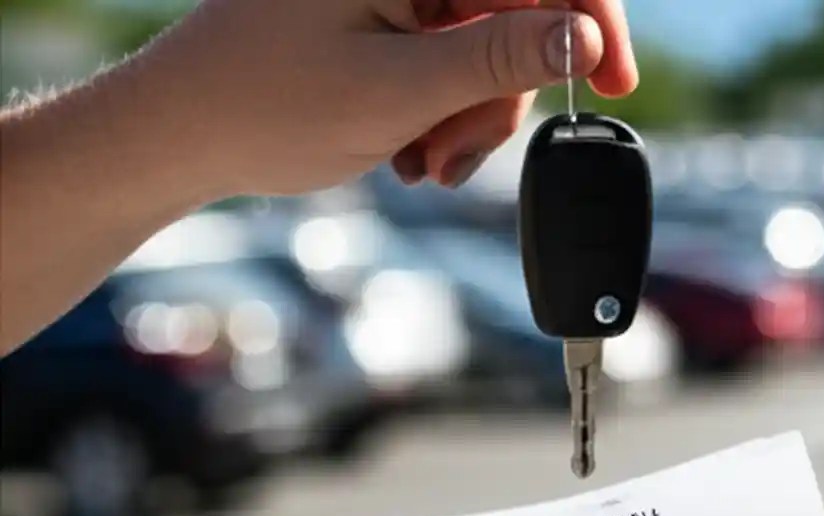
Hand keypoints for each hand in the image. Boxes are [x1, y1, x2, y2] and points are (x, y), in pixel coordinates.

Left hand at [136, 0, 636, 195]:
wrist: (178, 134)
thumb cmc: (263, 105)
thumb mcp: (397, 91)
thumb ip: (498, 57)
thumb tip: (581, 35)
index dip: (589, 12)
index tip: (612, 78)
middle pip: (517, 9)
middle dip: (503, 91)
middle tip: (458, 153)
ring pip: (489, 44)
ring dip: (472, 113)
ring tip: (421, 160)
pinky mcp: (387, 16)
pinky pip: (453, 59)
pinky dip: (446, 110)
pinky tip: (410, 148)